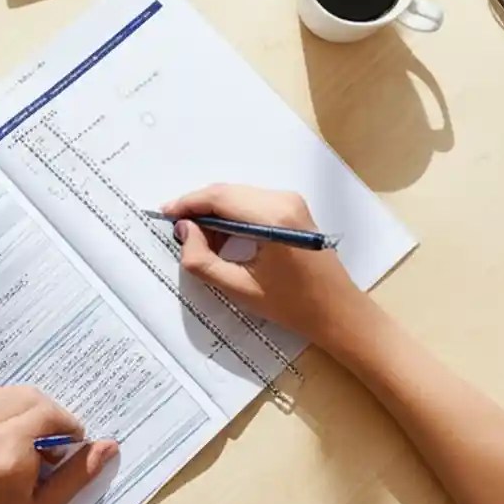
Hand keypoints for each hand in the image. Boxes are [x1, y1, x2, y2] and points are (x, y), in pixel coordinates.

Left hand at [0, 386, 118, 503]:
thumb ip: (76, 475)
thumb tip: (108, 447)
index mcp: (6, 454)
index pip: (47, 413)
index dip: (69, 424)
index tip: (76, 444)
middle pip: (28, 396)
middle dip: (51, 414)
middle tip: (57, 445)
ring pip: (7, 393)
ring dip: (29, 407)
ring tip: (35, 441)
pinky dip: (7, 407)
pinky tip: (14, 436)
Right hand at [164, 185, 376, 351]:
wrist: (338, 310)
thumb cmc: (293, 305)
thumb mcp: (240, 289)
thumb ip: (203, 261)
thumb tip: (184, 231)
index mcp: (272, 218)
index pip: (218, 198)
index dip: (187, 203)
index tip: (164, 215)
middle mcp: (284, 199)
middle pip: (227, 193)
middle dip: (199, 210)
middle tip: (180, 234)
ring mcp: (292, 200)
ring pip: (238, 196)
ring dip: (216, 215)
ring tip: (202, 245)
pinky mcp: (294, 207)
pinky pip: (252, 202)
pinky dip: (233, 216)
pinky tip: (225, 242)